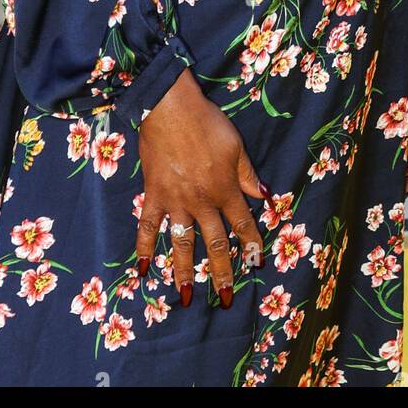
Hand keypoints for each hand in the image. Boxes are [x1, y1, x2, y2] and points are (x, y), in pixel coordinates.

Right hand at [134, 67, 269, 308]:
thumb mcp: (236, 146)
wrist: (170, 108)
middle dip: (222, 273)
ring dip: (184, 271)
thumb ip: (247, 175)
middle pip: (214, 244)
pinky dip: (143, 248)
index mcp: (226, 189)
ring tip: (186, 296)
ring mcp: (175, 202)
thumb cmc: (207, 123)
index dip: (251, 244)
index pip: (242, 224)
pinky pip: (147, 227)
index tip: (256, 263)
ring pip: (182, 243)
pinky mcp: (153, 195)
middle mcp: (202, 202)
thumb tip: (264, 197)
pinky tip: (142, 271)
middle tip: (225, 298)